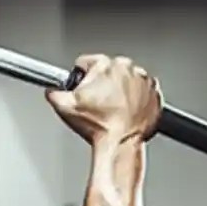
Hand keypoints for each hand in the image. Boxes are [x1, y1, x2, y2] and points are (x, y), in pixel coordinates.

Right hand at [46, 54, 162, 144]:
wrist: (121, 143)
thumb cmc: (99, 125)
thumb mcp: (64, 107)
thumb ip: (53, 93)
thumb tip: (52, 91)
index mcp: (105, 65)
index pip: (86, 62)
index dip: (80, 77)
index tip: (81, 89)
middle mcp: (127, 68)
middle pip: (108, 69)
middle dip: (101, 83)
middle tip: (96, 103)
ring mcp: (143, 80)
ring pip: (125, 79)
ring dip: (119, 90)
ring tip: (111, 108)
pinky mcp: (154, 93)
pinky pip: (142, 90)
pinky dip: (135, 98)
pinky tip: (125, 111)